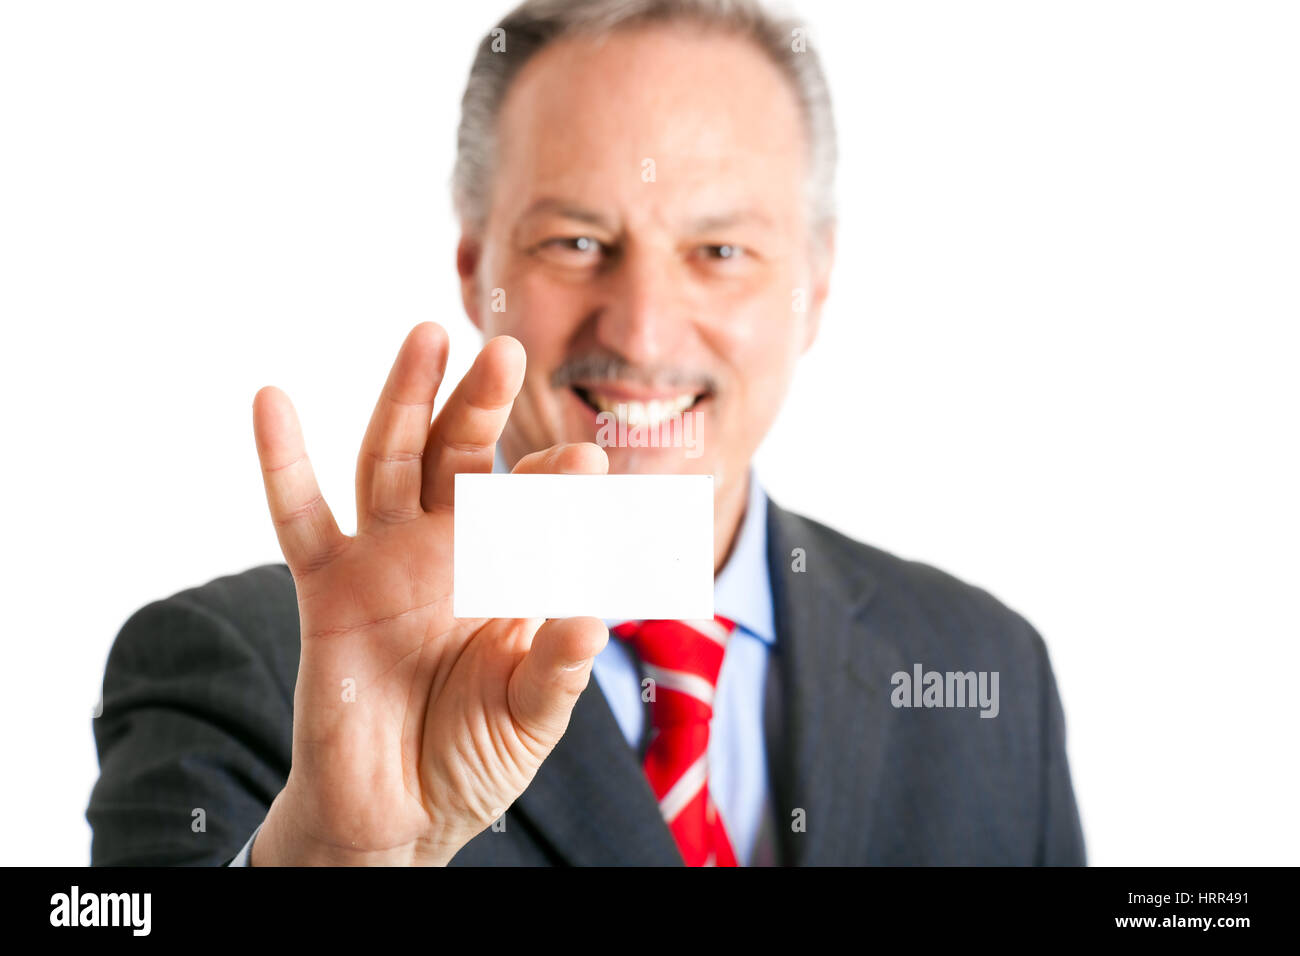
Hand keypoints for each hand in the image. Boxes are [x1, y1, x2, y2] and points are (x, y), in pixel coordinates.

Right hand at [248, 322, 608, 864]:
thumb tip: (592, 617)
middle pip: (462, 459)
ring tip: (426, 337)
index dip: (556, 483)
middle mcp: (447, 549)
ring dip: (404, 399)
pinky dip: (280, 462)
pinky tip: (270, 401)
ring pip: (391, 462)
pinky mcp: (326, 587)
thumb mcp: (528, 715)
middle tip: (505, 352)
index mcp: (508, 570)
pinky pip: (298, 518)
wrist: (397, 814)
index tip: (586, 459)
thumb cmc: (472, 756)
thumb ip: (556, 668)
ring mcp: (385, 560)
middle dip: (481, 406)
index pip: (537, 507)